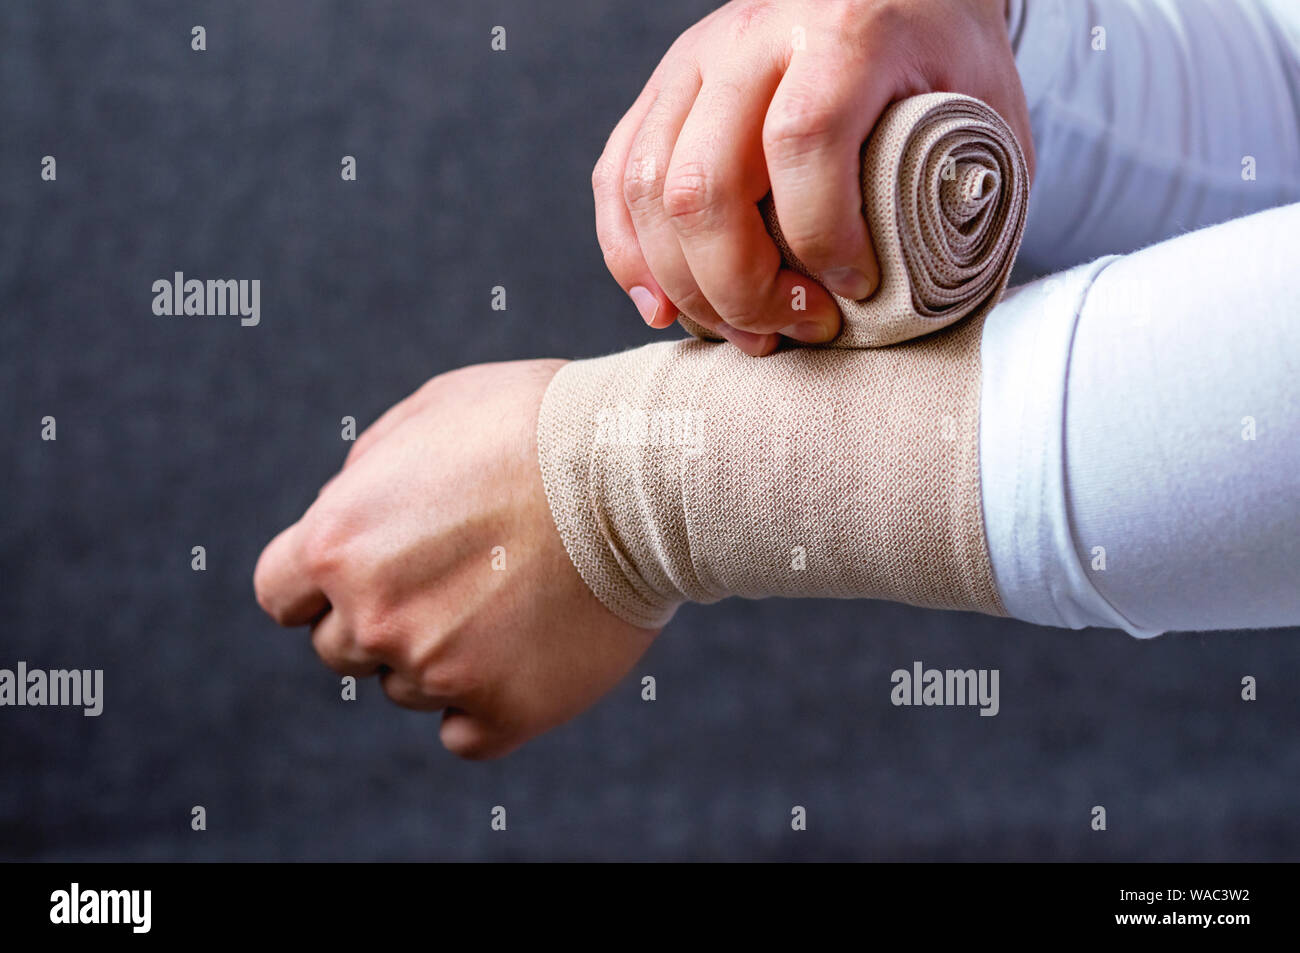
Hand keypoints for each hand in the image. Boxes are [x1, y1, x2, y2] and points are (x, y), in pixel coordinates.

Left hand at [253, 360, 658, 758]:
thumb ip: (368, 474)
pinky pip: (465, 734)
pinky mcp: (505, 712)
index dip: (317, 586)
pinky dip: (485, 704)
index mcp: (337, 542)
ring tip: (510, 597)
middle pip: (341, 649)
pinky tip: (523, 653)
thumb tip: (346, 516)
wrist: (639, 471)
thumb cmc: (537, 424)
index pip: (281, 595)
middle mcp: (373, 618)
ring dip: (441, 655)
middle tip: (456, 576)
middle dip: (383, 617)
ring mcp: (438, 671)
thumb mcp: (430, 412)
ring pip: (406, 689)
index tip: (362, 575)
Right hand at [593, 0, 1032, 355]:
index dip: (822, 239)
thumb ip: (954, 202)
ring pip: (648, 191)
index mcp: (845, 31)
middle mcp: (752, 36)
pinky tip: (663, 306)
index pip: (803, 143)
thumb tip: (914, 305)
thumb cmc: (944, 62)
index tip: (855, 290)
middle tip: (793, 329)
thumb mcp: (981, 118)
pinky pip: (617, 180)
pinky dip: (630, 256)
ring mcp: (694, 60)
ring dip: (686, 286)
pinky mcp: (661, 90)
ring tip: (742, 332)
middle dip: (741, 289)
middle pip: (704, 184)